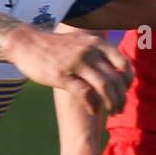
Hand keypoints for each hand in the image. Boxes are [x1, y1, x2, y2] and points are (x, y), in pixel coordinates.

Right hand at [6, 26, 132, 114]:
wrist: (26, 42)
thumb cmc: (57, 46)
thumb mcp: (82, 41)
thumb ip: (100, 52)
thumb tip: (118, 69)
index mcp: (98, 43)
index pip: (124, 64)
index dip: (129, 81)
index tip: (125, 92)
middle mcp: (90, 51)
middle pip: (116, 79)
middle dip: (122, 98)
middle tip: (120, 109)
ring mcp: (76, 63)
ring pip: (105, 87)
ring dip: (112, 103)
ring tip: (112, 113)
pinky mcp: (62, 76)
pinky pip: (85, 94)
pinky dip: (93, 105)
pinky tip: (94, 111)